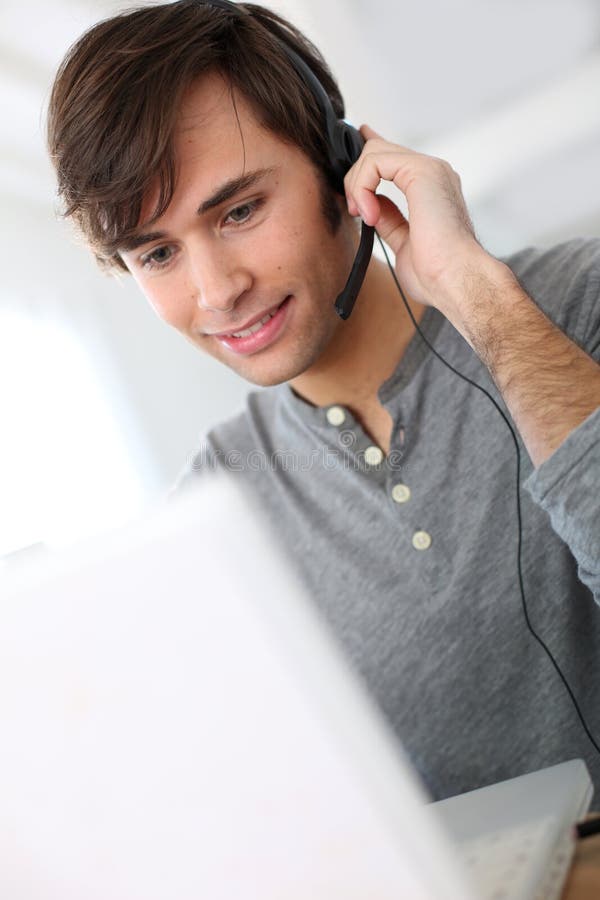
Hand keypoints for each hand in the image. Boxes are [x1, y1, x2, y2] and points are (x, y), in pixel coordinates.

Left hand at [344, 125, 489, 313]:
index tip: (351, 190)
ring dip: (357, 185)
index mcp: (431, 189)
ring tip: (363, 216)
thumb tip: (373, 205)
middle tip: (356, 212)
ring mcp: (429, 169)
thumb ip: (389, 219)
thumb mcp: (402, 241)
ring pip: (374, 153)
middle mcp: (433, 174)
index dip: (365, 165)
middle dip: (356, 180)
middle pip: (380, 151)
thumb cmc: (436, 272)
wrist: (453, 281)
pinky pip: (375, 161)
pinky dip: (362, 186)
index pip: (392, 159)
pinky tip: (369, 213)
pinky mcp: (422, 171)